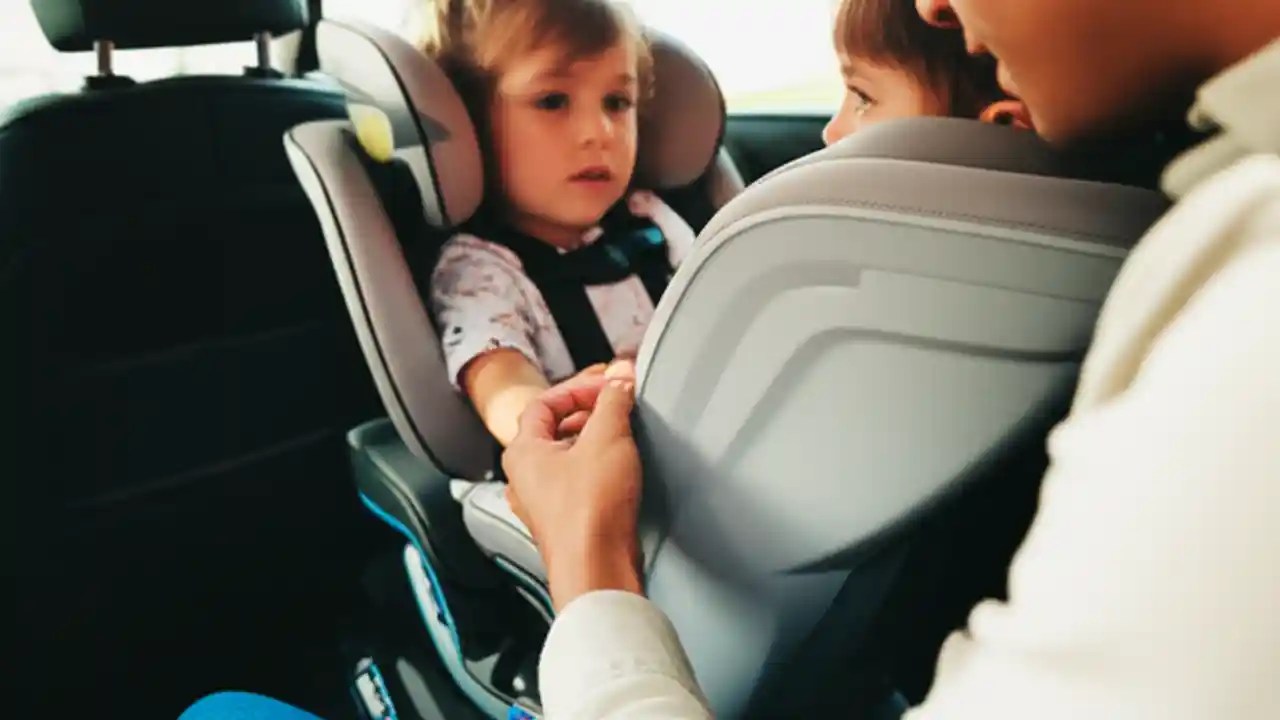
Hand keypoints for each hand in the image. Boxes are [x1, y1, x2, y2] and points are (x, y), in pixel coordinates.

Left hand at [503, 362, 642, 609]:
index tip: (608, 386)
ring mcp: (544, 504)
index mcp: (523, 452)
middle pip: (554, 430)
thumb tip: (619, 379)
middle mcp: (525, 479)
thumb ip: (613, 401)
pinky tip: (621, 473)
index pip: (544, 402)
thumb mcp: (607, 439)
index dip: (578, 388)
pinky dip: (598, 470)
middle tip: (618, 407)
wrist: (596, 570)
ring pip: (567, 459)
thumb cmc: (589, 513)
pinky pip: (578, 484)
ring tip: (623, 437)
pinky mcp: (566, 523)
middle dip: (588, 414)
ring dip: (595, 442)